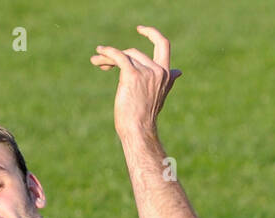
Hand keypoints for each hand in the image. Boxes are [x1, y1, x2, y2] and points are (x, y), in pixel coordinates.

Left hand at [90, 25, 180, 139]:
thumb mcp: (160, 95)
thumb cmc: (146, 117)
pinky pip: (118, 56)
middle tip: (103, 59)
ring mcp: (146, 72)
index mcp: (165, 74)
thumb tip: (178, 71)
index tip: (140, 30)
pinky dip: (107, 53)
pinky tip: (98, 53)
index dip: (152, 34)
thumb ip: (168, 80)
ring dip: (108, 58)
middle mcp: (158, 71)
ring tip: (96, 63)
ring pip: (124, 55)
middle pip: (135, 52)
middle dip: (119, 55)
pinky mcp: (132, 74)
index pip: (163, 45)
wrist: (138, 130)